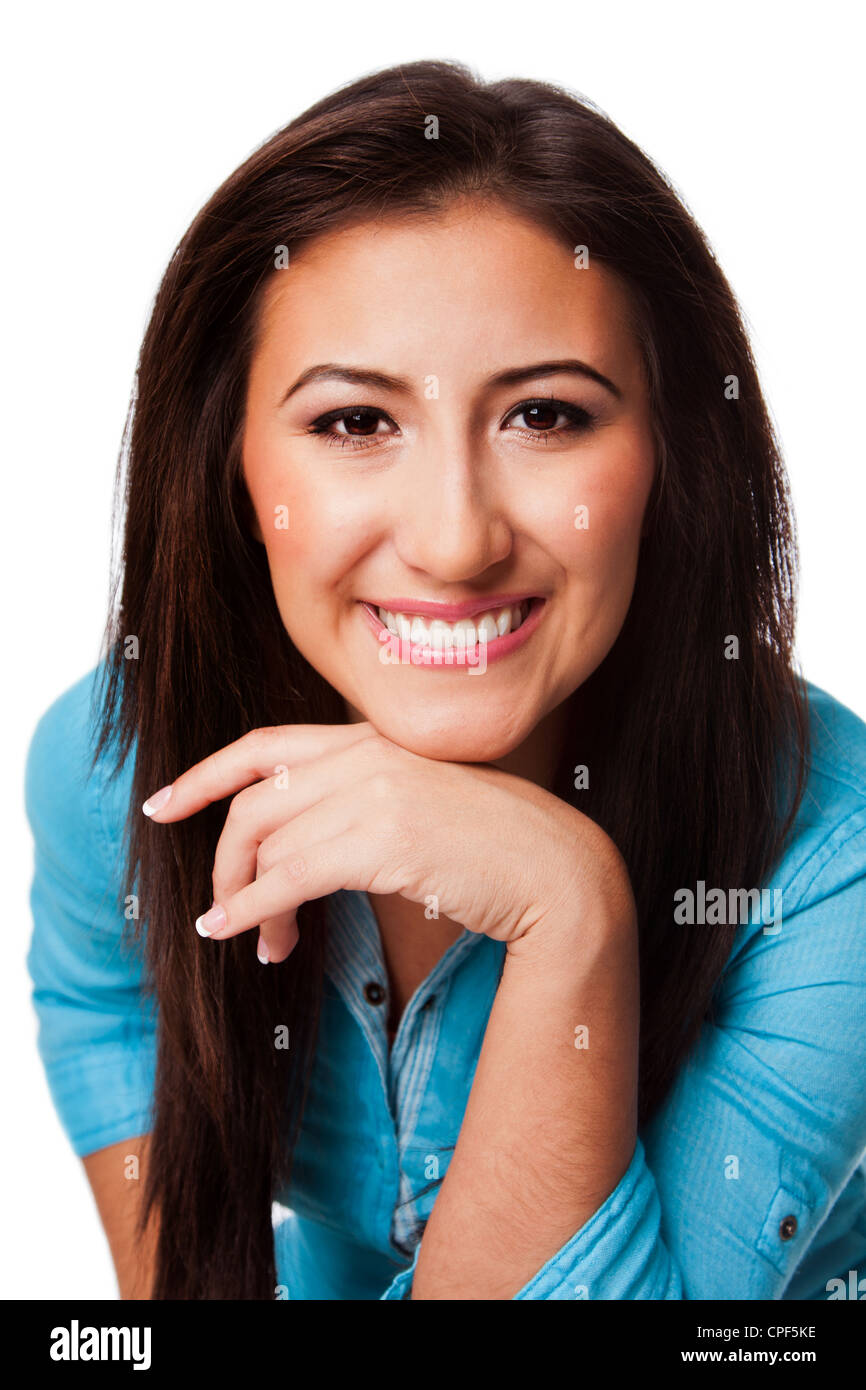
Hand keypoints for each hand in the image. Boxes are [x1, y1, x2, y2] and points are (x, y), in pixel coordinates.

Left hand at [142, 722, 631, 962]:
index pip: (265, 746)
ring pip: (266, 843)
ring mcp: (375, 793)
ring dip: (242, 899)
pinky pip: (289, 877)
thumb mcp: (422, 802)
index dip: (204, 775)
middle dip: (223, 860)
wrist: (560, 871)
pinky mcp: (383, 841)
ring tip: (253, 943)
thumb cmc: (495, 847)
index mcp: (373, 740)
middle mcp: (367, 755)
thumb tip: (294, 846)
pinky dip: (252, 909)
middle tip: (221, 909)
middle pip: (253, 803)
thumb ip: (363, 800)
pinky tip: (243, 935)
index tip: (164, 805)